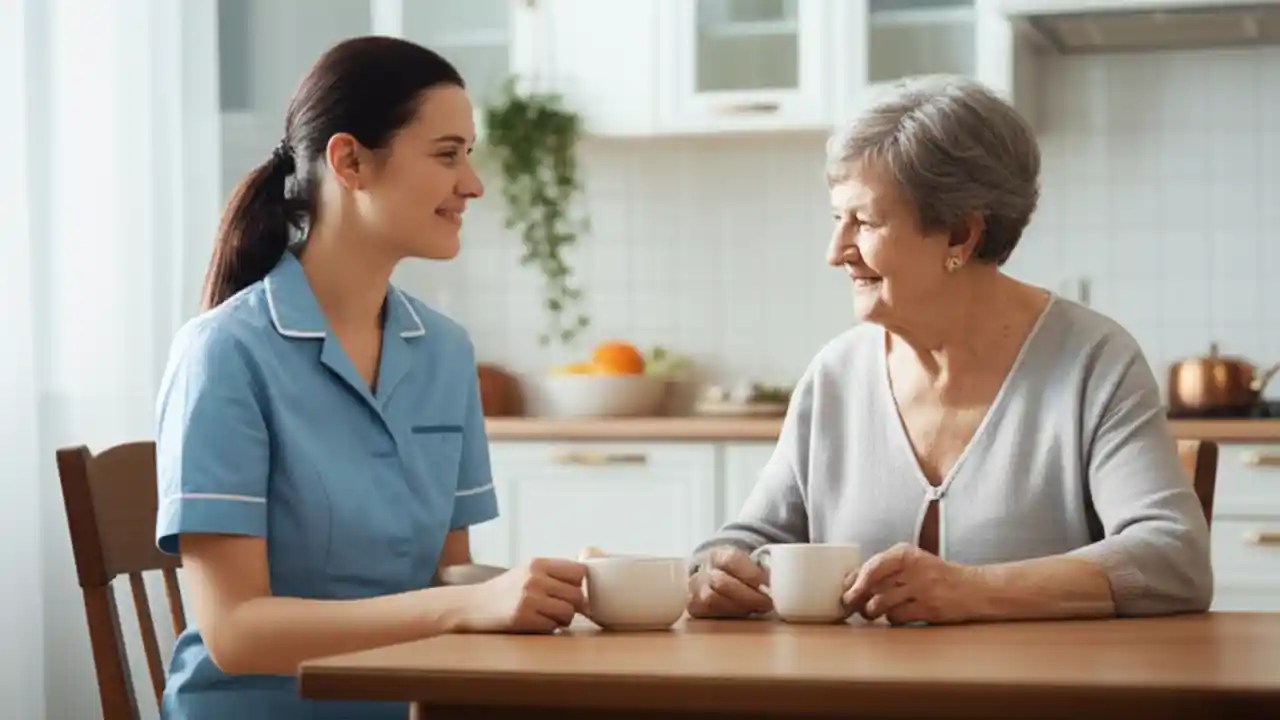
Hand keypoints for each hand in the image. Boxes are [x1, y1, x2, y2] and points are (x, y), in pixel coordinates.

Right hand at [456, 558, 587, 633]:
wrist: (471, 605)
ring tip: (547, 617)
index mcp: (538, 563)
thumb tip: (586, 583)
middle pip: (578, 594)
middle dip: (572, 605)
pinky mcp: (521, 617)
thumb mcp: (527, 572)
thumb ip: (553, 574)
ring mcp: (528, 598)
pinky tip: (535, 624)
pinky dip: (548, 628)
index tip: (570, 592)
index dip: (579, 584)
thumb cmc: (504, 591)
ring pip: (568, 612)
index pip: (579, 571)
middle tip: (557, 609)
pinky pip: (552, 626)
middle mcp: (534, 578)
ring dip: (562, 619)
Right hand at [687, 546, 772, 618]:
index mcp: (719, 554)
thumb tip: (788, 576)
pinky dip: (727, 614)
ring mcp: (695, 588)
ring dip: (738, 607)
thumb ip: (766, 568)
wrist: (715, 578)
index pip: (732, 560)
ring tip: (756, 609)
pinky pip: (707, 612)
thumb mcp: (751, 563)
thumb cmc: (740, 573)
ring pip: (711, 599)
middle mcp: (703, 569)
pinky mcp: (694, 606)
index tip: (768, 584)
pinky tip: (741, 613)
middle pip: (721, 582)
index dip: (751, 573)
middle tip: (768, 603)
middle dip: (748, 596)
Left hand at [842, 543, 982, 624]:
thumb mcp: (912, 562)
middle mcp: (912, 568)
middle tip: (851, 607)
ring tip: (875, 612)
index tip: (844, 591)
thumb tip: (850, 581)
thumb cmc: (936, 576)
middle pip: (871, 586)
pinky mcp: (928, 608)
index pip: (871, 566)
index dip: (853, 582)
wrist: (974, 589)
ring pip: (880, 604)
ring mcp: (921, 589)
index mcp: (905, 553)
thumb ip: (884, 568)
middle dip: (857, 599)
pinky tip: (898, 615)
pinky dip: (892, 619)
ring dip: (873, 612)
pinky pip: (896, 617)